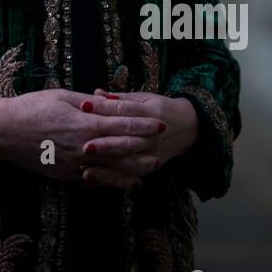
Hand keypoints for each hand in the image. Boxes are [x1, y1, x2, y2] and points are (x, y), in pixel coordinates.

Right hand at [0, 89, 166, 188]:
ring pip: (114, 170)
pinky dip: (115, 181)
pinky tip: (127, 181)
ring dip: (136, 168)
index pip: (122, 125)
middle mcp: (84, 148)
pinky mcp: (67, 175)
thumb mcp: (62, 97)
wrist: (5, 133)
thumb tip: (111, 102)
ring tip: (153, 167)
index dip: (143, 125)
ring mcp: (76, 165)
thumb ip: (90, 103)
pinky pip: (97, 180)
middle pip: (123, 150)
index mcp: (85, 124)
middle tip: (163, 145)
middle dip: (146, 147)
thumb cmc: (31, 108)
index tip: (159, 123)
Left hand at [76, 88, 198, 187]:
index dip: (103, 108)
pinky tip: (92, 178)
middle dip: (105, 144)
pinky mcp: (149, 167)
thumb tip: (96, 93)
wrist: (187, 127)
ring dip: (106, 167)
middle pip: (127, 141)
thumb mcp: (144, 98)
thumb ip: (120, 98)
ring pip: (128, 163)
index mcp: (149, 113)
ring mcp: (151, 154)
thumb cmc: (160, 109)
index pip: (123, 110)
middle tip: (84, 146)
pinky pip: (128, 176)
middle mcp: (151, 136)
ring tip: (84, 168)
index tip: (83, 106)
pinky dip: (110, 179)